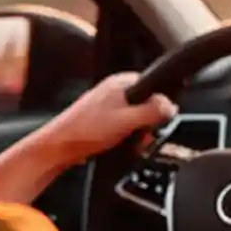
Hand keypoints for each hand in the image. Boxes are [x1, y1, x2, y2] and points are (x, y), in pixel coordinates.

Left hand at [33, 72, 176, 165]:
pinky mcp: (104, 117)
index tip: (156, 122)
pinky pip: (126, 124)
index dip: (160, 106)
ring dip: (137, 133)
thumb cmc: (85, 132)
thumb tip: (171, 105)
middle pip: (148, 103)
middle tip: (139, 136)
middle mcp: (115, 89)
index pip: (156, 86)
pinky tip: (118, 144)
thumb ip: (152, 111)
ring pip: (138, 116)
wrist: (58, 148)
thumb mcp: (127, 121)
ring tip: (126, 142)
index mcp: (122, 82)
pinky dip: (127, 136)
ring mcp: (109, 103)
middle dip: (148, 123)